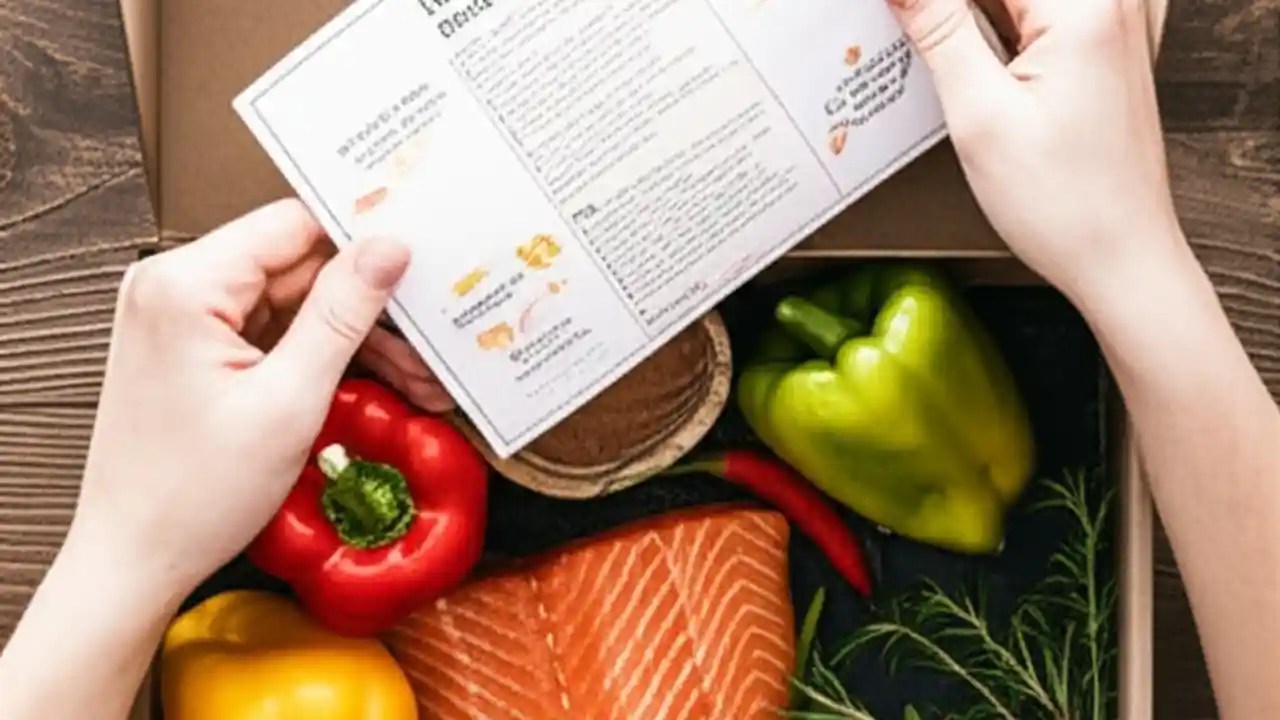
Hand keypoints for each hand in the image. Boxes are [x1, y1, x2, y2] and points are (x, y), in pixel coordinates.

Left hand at [69, 200, 433, 598]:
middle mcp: (173, 287)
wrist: (133, 561)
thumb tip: (387, 249)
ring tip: (415, 377)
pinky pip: (272, 331)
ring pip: (292, 301)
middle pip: (298, 264)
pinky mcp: (193, 348)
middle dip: (369, 306)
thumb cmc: (192, 496)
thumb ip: (342, 314)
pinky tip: (372, 380)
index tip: (421, 262)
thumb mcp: (289, 400)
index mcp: (185, 284)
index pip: (294, 224)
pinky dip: (319, 355)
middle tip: (430, 343)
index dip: (363, 240)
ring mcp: (181, 318)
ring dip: (354, 337)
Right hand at [889, 0, 1183, 302]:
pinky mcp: (1110, 49)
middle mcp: (1111, 3)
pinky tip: (975, 43)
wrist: (1123, 259)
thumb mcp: (979, 114)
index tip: (898, 13)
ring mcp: (1117, 24)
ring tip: (934, 39)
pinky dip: (1005, 23)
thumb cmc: (1066, 206)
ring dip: (972, 15)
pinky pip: (1049, 13)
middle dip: (950, 10)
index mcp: (1083, 7)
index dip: (929, 0)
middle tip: (910, 27)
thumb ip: (938, 29)